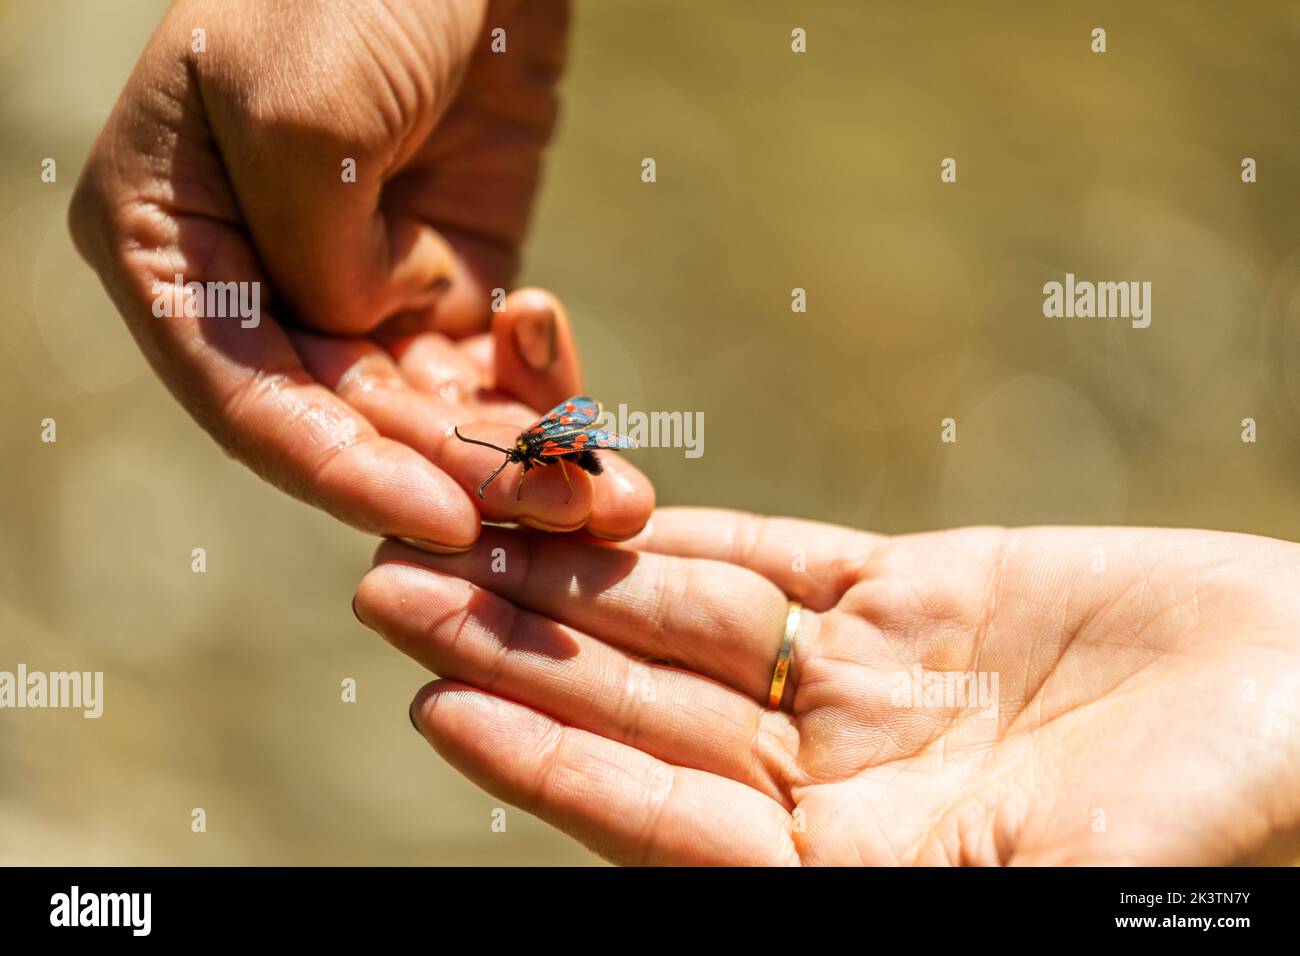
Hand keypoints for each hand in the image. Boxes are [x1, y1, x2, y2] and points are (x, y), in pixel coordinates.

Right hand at [69, 0, 651, 544]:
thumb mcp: (301, 110)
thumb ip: (312, 256)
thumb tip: (358, 338)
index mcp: (176, 244)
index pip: (246, 398)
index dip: (341, 473)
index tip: (445, 521)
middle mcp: (258, 282)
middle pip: (351, 423)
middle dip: (460, 477)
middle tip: (565, 519)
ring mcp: (359, 285)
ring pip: (430, 415)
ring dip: (518, 462)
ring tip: (610, 499)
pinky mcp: (450, 279)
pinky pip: (490, 374)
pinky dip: (540, 402)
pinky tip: (589, 415)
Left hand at [354, 508, 1299, 863]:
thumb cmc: (1232, 825)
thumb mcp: (1074, 888)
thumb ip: (926, 893)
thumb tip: (763, 904)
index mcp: (855, 873)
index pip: (663, 819)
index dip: (552, 759)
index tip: (438, 704)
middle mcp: (838, 780)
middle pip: (645, 706)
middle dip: (521, 647)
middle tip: (394, 591)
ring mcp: (869, 682)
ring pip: (688, 620)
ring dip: (578, 573)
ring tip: (463, 524)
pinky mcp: (914, 596)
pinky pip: (779, 556)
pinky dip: (689, 531)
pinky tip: (600, 504)